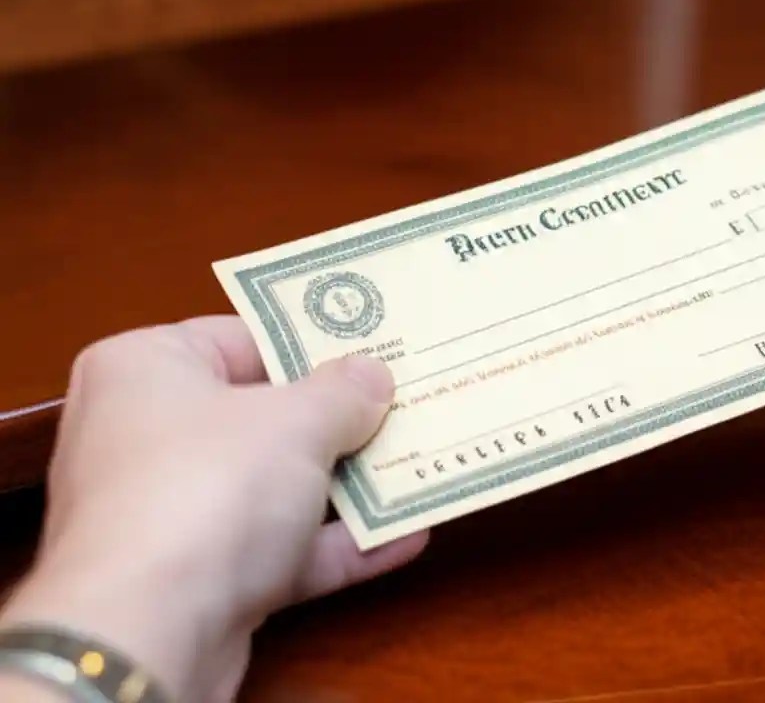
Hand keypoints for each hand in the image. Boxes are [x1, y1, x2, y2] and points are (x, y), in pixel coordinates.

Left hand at [0, 317, 427, 700]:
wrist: (149, 628)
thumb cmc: (208, 487)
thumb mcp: (296, 422)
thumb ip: (343, 392)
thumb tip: (371, 375)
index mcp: (144, 370)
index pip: (238, 338)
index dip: (311, 344)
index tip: (374, 348)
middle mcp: (145, 436)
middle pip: (261, 416)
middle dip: (339, 420)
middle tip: (409, 404)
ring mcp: (172, 513)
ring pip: (275, 488)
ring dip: (348, 485)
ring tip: (420, 464)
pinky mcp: (198, 581)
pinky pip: (279, 551)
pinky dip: (337, 544)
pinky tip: (406, 536)